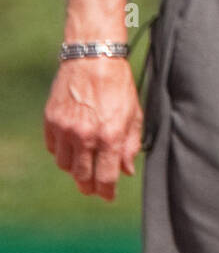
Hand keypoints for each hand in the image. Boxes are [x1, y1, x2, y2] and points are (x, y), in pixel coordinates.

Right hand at [44, 0, 141, 200]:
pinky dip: (62, 151)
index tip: (107, 196)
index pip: (106, 177)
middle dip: (90, 186)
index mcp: (109, 135)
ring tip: (84, 163)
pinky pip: (53, 148)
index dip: (107, 192)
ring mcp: (65, 129)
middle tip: (94, 187)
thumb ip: (131, 143)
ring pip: (65, 165)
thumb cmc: (118, 83)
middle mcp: (85, 136)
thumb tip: (126, 170)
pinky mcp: (51, 120)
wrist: (93, 56)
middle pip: (83, 177)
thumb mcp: (133, 112)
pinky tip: (72, 146)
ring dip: (75, 168)